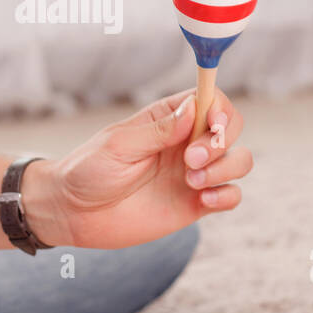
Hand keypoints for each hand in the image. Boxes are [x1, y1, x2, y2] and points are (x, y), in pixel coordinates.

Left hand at [28, 87, 251, 248]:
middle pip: (231, 127)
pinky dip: (227, 196)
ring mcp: (193, 173)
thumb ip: (159, 130)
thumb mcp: (119, 144)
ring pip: (238, 160)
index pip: (210, 99)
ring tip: (191, 181)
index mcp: (168, 118)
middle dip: (220, 140)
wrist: (73, 213)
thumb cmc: (88, 171)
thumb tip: (194, 108)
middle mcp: (186, 142)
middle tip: (189, 159)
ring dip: (225, 168)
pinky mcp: (195, 204)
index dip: (220, 106)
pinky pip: (230, 195)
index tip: (212, 120)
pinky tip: (203, 199)